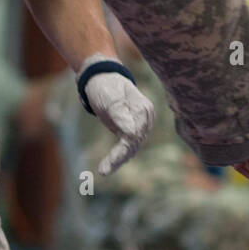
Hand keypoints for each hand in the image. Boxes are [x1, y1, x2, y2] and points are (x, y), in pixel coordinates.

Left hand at [79, 58, 156, 174]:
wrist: (103, 78)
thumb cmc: (106, 86)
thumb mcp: (111, 99)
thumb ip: (121, 114)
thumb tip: (131, 133)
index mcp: (143, 110)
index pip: (136, 134)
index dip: (123, 150)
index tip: (111, 161)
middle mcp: (145, 118)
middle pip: (135, 143)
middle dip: (119, 158)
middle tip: (103, 170)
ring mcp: (140, 124)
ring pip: (131, 147)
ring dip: (118, 160)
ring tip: (103, 170)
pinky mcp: (131, 129)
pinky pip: (127, 145)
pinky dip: (118, 156)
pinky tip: (108, 166)